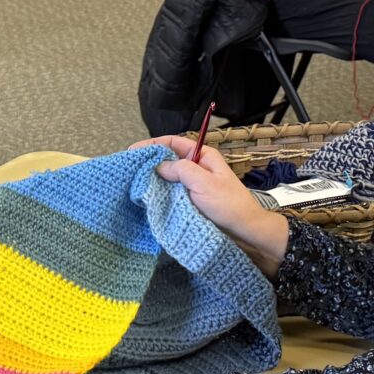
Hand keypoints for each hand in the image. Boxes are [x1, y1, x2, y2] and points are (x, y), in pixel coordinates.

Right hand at [143, 136, 290, 275]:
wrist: (244, 231)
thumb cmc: (228, 204)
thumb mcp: (204, 183)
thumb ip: (180, 170)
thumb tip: (157, 166)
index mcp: (203, 156)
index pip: (173, 143)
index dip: (153, 144)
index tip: (133, 151)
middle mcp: (197, 168)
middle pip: (169, 159)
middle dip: (150, 162)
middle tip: (129, 168)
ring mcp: (193, 185)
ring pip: (168, 178)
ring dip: (153, 180)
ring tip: (133, 183)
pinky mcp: (191, 201)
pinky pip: (171, 193)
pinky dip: (160, 194)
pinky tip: (147, 198)